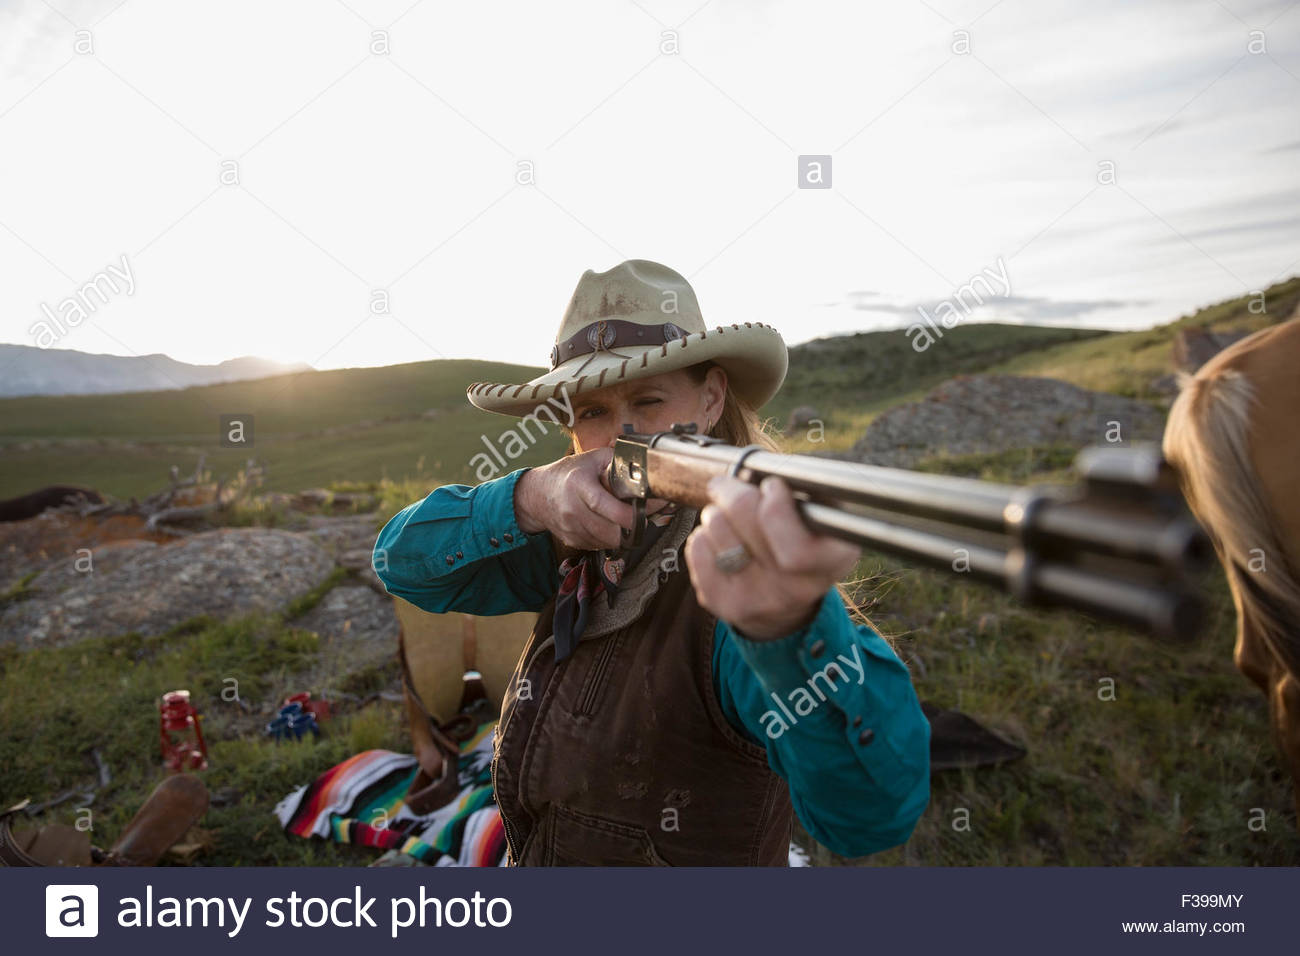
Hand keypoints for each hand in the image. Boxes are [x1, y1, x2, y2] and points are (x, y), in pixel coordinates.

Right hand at [514, 450, 667, 551]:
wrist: (537, 495)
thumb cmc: (568, 474)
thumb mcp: (591, 458)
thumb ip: (616, 460)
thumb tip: (644, 467)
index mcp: (578, 484)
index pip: (604, 505)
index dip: (628, 514)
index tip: (645, 511)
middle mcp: (572, 509)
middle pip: (609, 530)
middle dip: (631, 527)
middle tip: (642, 516)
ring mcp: (571, 528)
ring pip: (607, 542)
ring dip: (622, 534)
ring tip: (625, 519)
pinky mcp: (572, 540)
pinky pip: (599, 545)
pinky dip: (609, 538)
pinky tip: (609, 524)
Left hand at [683, 474, 861, 640]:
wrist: (787, 606)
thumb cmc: (804, 541)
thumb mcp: (821, 517)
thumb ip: (804, 492)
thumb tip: (761, 470)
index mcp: (831, 562)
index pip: (797, 549)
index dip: (777, 508)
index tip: (772, 486)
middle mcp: (797, 589)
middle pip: (748, 521)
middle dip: (733, 492)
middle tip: (727, 485)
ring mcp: (759, 602)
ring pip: (718, 530)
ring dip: (716, 514)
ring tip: (725, 515)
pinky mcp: (725, 605)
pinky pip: (698, 550)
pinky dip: (702, 535)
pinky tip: (717, 539)